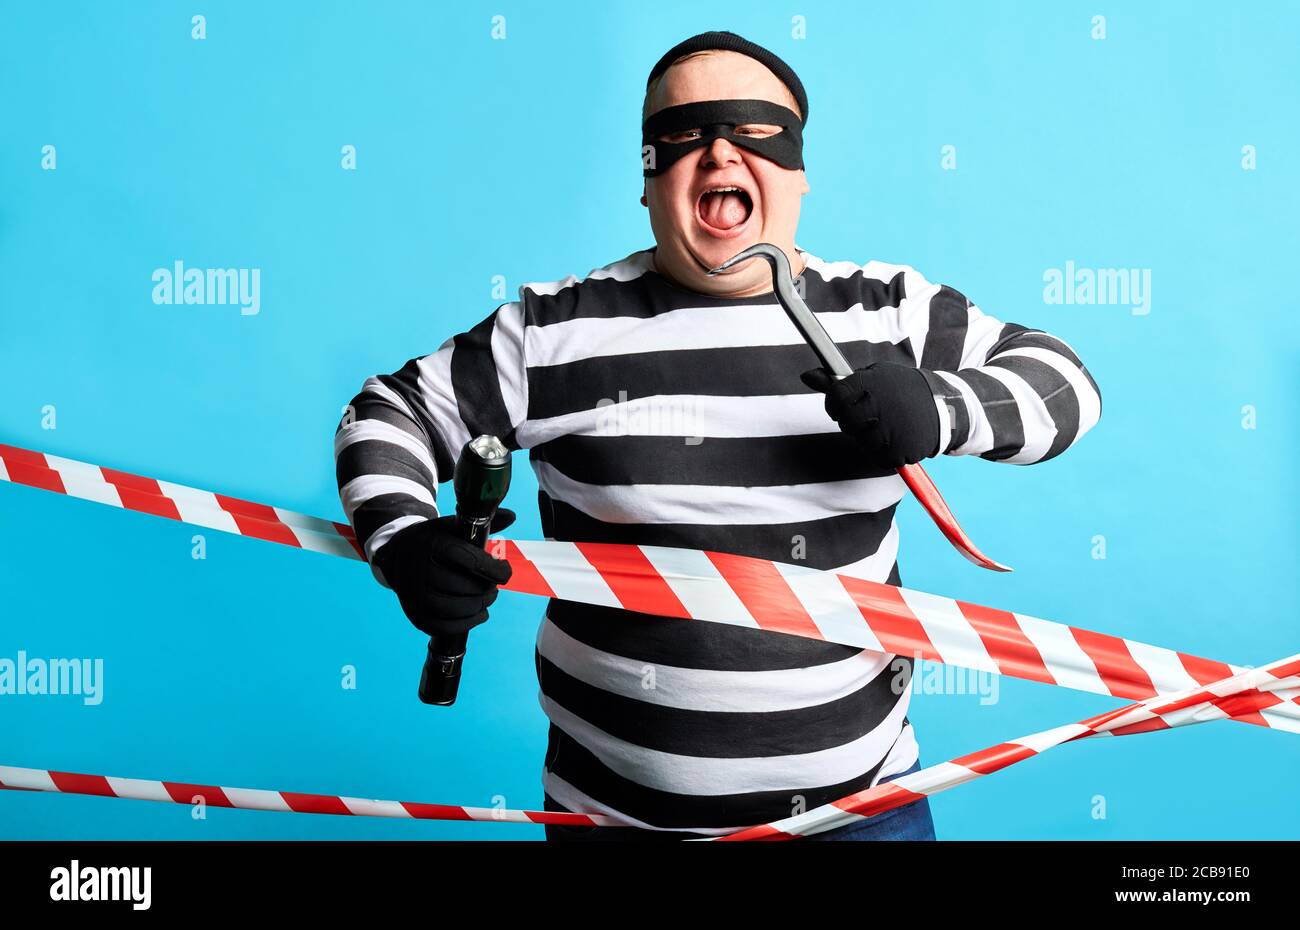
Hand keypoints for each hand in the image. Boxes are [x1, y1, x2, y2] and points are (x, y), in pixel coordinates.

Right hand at [373, 509, 515, 636]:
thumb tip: (512, 516)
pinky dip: (467, 623)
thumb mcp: (451, 525)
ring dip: (479, 606)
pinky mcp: (414, 615)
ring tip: (487, 598)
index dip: (494, 569)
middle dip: (487, 589)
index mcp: (432, 545)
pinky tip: (478, 613)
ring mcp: (414, 595)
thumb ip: (481, 522)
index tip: (505, 571)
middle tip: (494, 587)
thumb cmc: (432, 541)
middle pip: (465, 587)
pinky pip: (445, 627)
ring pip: (456, 609)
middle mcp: (419, 570)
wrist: (397, 556)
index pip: (470, 561)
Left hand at [800, 363, 939, 467]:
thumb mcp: (874, 376)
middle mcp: (877, 405)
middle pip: (845, 421)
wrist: (943, 406)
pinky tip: (896, 437)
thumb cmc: (901, 389)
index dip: (835, 403)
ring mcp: (888, 429)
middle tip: (869, 415)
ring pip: (861, 441)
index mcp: (869, 383)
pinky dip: (884, 451)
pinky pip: (878, 457)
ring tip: (888, 424)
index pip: (835, 396)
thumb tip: (804, 376)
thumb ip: (839, 381)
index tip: (843, 404)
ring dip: (869, 436)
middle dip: (852, 420)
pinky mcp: (898, 451)